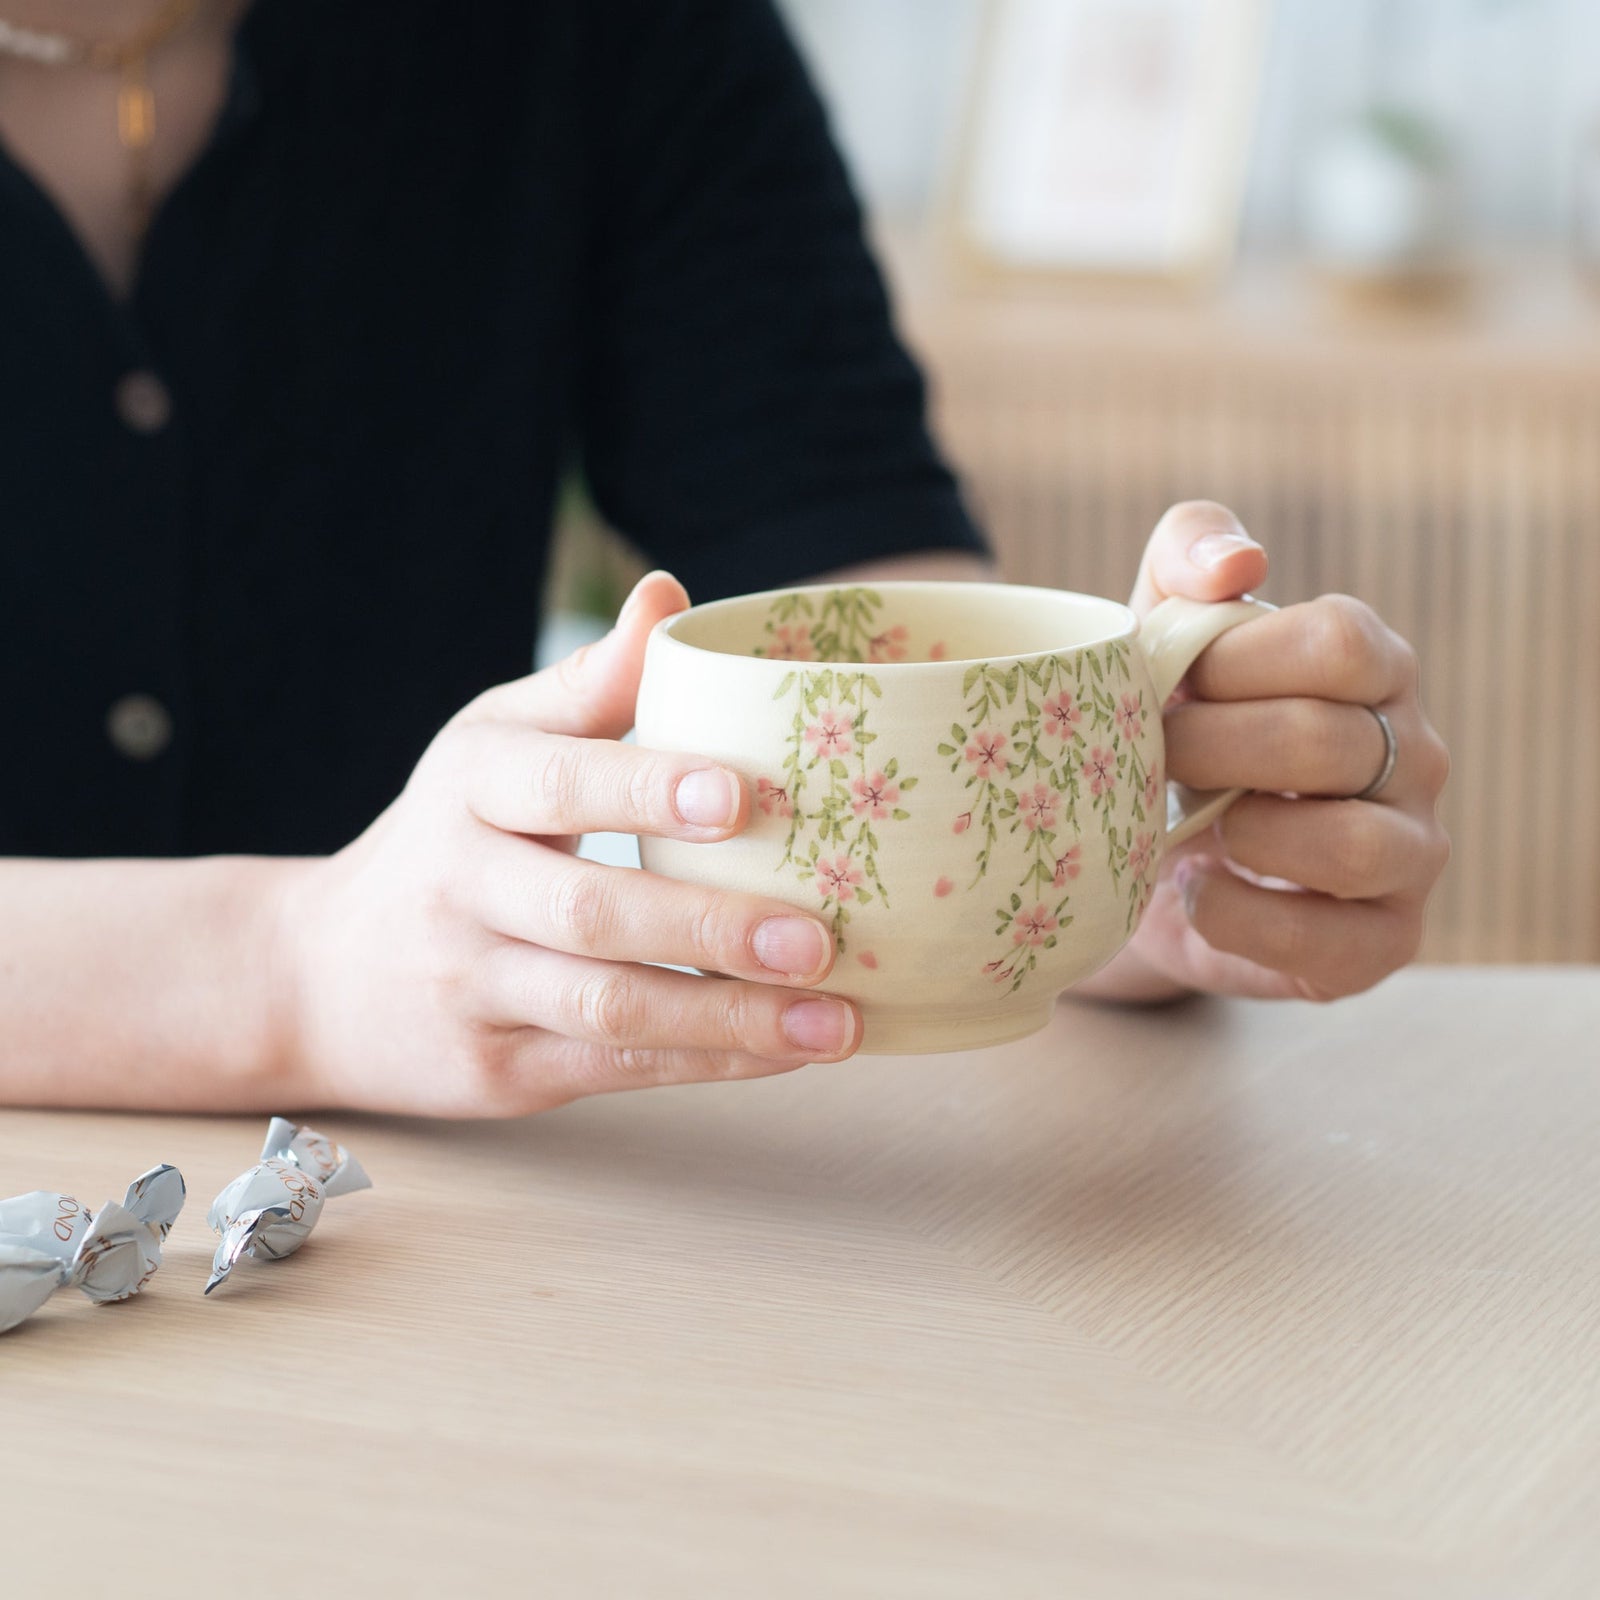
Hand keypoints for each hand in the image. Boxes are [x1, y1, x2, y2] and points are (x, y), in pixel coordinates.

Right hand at [277, 572, 859, 1116]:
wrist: (322, 975)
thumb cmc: (449, 834)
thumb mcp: (496, 742)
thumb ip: (591, 684)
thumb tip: (669, 593)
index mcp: (472, 784)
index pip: (560, 782)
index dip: (649, 790)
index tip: (746, 796)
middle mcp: (463, 886)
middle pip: (591, 911)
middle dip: (710, 927)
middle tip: (818, 937)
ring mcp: (473, 986)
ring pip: (607, 1005)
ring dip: (729, 1018)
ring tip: (837, 1023)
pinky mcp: (496, 1070)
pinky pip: (613, 1067)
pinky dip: (706, 1061)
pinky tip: (785, 1050)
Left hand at [1107, 502, 1449, 1000]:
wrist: (1145, 848)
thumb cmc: (1174, 718)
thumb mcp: (1164, 622)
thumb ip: (1191, 554)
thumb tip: (1239, 564)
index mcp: (1374, 667)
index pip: (1338, 643)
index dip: (1233, 663)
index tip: (1170, 682)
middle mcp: (1413, 755)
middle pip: (1325, 741)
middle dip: (1208, 748)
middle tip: (1150, 756)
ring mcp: (1410, 852)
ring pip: (1351, 845)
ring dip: (1239, 833)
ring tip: (1182, 826)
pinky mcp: (1380, 941)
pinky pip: (1332, 942)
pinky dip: (1243, 919)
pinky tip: (1194, 890)